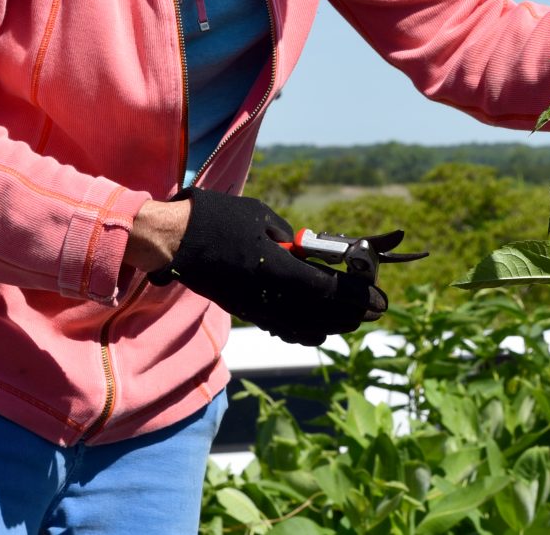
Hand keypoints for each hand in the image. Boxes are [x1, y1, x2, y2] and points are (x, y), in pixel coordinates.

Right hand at [165, 187, 384, 345]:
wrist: (175, 240)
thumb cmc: (218, 219)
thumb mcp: (262, 217)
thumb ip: (290, 238)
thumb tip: (309, 252)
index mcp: (273, 268)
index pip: (323, 289)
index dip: (353, 295)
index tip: (374, 296)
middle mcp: (266, 295)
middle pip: (318, 314)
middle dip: (350, 314)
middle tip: (374, 311)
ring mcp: (253, 306)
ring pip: (299, 327)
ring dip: (330, 325)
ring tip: (353, 323)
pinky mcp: (243, 310)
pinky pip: (279, 327)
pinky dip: (303, 331)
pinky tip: (317, 330)